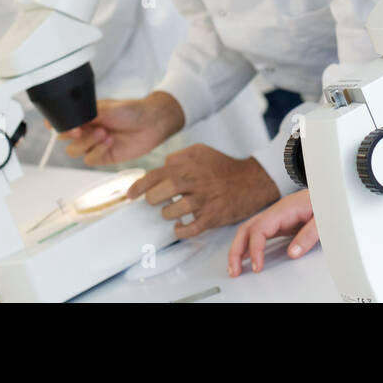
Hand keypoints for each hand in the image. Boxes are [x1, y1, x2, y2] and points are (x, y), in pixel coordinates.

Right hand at [59, 92, 183, 165]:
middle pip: (65, 139)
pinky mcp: (104, 156)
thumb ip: (87, 114)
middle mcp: (87, 131)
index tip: (52, 125)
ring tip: (103, 133)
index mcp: (85, 116)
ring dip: (86, 143)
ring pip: (75, 151)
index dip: (56, 125)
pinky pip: (90, 159)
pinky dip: (97, 151)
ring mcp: (94, 144)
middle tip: (79, 130)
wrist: (152, 122)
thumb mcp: (107, 108)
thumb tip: (71, 116)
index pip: (64, 122)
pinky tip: (109, 142)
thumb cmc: (132, 111)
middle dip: (70, 135)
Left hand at [126, 144, 280, 238]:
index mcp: (189, 166)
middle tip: (155, 202)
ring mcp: (203, 200)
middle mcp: (194, 182)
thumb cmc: (224, 167)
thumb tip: (163, 164)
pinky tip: (179, 227)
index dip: (139, 186)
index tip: (131, 194)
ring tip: (170, 212)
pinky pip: (190, 229)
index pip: (156, 175)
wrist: (251, 181)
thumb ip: (180, 156)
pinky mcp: (212, 216)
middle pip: (162, 192)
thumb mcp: (201, 151)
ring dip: (167, 214)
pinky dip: (181, 231)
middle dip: (153, 199)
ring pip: (173, 211)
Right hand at [227, 191, 318, 275]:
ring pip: (249, 230)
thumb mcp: (323, 220)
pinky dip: (249, 246)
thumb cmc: (327, 202)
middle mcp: (277, 212)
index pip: (260, 229)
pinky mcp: (280, 222)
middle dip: (236, 250)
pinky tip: (246, 257)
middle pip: (247, 229)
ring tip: (235, 268)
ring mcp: (277, 216)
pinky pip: (259, 234)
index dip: (255, 249)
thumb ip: (308, 235)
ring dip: (239, 249)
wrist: (331, 191)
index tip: (257, 266)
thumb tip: (292, 253)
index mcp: (284, 209)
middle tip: (234, 270)